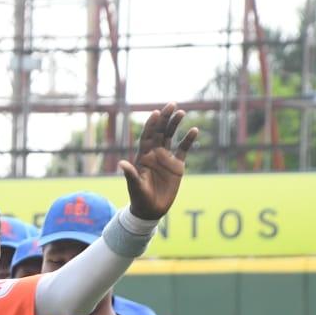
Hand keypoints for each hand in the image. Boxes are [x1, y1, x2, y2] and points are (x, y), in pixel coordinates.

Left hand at [120, 103, 198, 219]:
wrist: (151, 210)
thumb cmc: (139, 198)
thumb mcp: (135, 186)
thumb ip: (130, 174)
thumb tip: (122, 163)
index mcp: (143, 157)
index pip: (147, 136)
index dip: (151, 125)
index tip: (156, 113)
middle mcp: (154, 154)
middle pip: (160, 132)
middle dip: (165, 118)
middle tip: (172, 104)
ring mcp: (166, 159)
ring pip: (171, 137)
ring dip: (175, 124)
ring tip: (181, 112)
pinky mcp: (177, 166)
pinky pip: (183, 150)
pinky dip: (188, 140)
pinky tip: (194, 130)